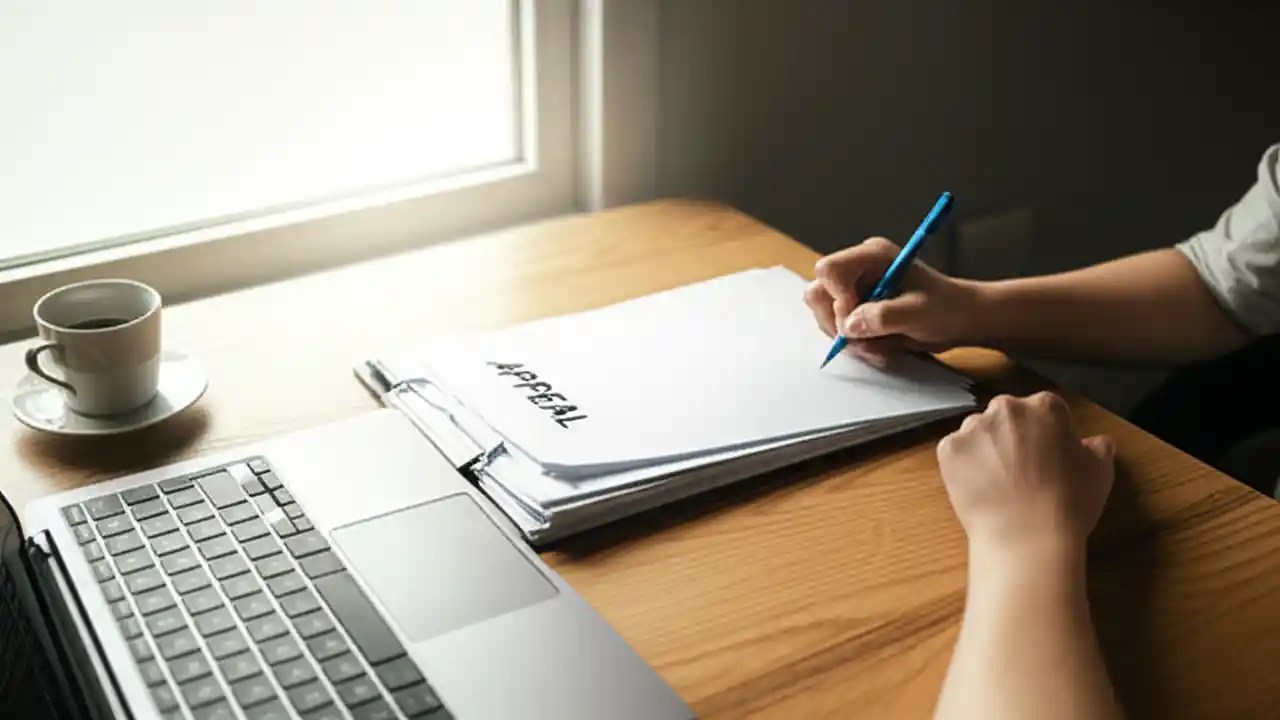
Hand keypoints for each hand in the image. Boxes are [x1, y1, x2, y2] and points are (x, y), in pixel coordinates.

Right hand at [804, 237, 983, 364]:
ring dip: (850, 340)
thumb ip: (882, 317)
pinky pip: (839, 331)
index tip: (859, 319)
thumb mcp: (918, 313)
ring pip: (825, 317)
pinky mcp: (857, 311)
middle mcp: (857, 270)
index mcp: (871, 256)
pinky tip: (881, 349)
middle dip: (838, 323)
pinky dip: (857, 346)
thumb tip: (849, 327)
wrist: (962, 321)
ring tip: (880, 348)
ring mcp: (855, 291)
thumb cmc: (947, 308)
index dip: (837, 298)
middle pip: (818, 294)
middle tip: (865, 341)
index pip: (829, 270)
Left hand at [936, 392, 1114, 557]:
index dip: (1046, 434)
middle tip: (1021, 470)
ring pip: (978, 432)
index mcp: (1046, 406)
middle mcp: (1006, 408)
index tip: (1047, 456)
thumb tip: (1095, 442)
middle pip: (1007, 416)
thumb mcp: (1100, 472)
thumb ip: (1097, 448)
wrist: (1026, 536)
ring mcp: (973, 428)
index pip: (1044, 409)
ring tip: (998, 483)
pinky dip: (963, 466)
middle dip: (1012, 436)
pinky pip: (955, 452)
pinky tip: (979, 488)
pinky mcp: (948, 449)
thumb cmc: (1069, 503)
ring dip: (986, 449)